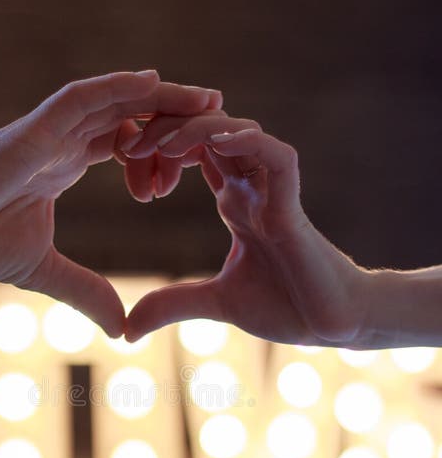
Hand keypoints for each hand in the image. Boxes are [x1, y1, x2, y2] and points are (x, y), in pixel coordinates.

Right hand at [0, 70, 221, 336]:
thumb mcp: (45, 273)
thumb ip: (86, 292)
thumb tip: (121, 328)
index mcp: (66, 164)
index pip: (127, 145)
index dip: (163, 154)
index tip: (196, 173)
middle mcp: (63, 141)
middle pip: (131, 117)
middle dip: (176, 119)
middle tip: (223, 124)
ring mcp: (49, 130)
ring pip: (115, 101)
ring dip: (163, 97)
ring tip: (209, 101)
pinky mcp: (34, 130)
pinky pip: (82, 97)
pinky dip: (118, 87)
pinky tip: (155, 82)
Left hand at [121, 116, 370, 345]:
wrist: (329, 324)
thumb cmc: (285, 307)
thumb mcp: (214, 302)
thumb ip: (173, 305)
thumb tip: (127, 329)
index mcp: (235, 200)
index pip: (195, 150)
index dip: (160, 147)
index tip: (127, 164)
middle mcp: (253, 187)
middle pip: (210, 129)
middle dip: (168, 127)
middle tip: (130, 147)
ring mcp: (273, 192)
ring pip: (239, 132)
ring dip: (198, 129)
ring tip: (163, 145)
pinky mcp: (293, 206)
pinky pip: (276, 157)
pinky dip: (248, 143)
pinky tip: (216, 144)